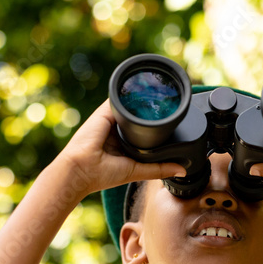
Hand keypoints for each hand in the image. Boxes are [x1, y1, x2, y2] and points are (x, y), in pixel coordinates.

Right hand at [57, 99, 185, 195]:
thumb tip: (182, 170)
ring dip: (144, 99)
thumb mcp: (137, 171)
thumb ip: (159, 169)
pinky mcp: (105, 111)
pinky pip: (120, 98)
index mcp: (124, 143)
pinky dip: (130, 93)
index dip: (156, 125)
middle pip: (138, 115)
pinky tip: (145, 89)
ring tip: (164, 93)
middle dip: (152, 110)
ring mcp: (111, 119)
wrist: (80, 168)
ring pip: (131, 105)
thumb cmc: (101, 174)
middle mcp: (117, 129)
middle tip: (172, 104)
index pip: (144, 129)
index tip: (173, 120)